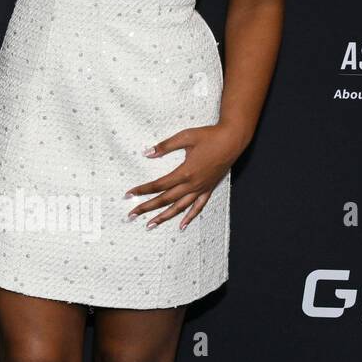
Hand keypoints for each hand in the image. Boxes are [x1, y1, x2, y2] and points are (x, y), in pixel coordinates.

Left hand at [125, 123, 247, 229]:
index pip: (159, 185)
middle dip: (147, 207)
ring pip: (180, 207)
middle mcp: (192, 184)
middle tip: (132, 215)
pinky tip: (181, 225)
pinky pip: (198, 206)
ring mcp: (201, 188)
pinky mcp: (209, 188)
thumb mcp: (185, 137)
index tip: (129, 194)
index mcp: (185, 172)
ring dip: (164, 217)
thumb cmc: (209, 136)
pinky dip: (189, 216)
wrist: (232, 140)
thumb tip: (147, 153)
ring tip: (151, 224)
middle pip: (165, 199)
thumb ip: (165, 146)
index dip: (142, 190)